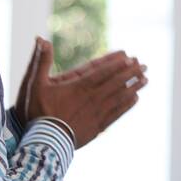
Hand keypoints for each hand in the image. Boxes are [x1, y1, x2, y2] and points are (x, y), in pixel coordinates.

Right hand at [19, 39, 147, 147]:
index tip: (130, 57)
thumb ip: (40, 61)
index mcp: (80, 87)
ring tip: (145, 79)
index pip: (103, 72)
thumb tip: (41, 38)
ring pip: (120, 97)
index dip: (118, 64)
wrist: (45, 142)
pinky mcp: (98, 127)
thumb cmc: (38, 112)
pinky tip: (135, 99)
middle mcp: (93, 98)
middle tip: (144, 65)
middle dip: (131, 72)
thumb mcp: (35, 84)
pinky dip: (127, 105)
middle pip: (116, 83)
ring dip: (134, 87)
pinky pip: (117, 113)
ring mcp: (97, 113)